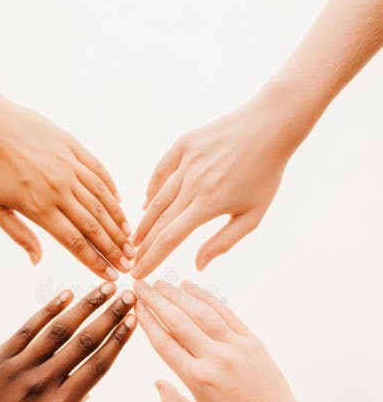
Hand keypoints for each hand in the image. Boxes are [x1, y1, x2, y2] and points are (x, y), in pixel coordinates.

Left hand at [0, 92, 133, 278]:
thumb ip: (19, 235)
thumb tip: (37, 261)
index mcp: (38, 206)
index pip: (75, 241)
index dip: (95, 261)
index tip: (110, 275)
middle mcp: (58, 188)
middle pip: (94, 224)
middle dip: (114, 247)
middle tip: (129, 264)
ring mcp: (68, 166)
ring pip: (101, 199)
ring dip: (118, 223)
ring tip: (130, 240)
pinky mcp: (72, 147)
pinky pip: (99, 171)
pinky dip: (112, 190)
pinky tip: (121, 205)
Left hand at [0, 283, 135, 401]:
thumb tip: (89, 388)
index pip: (97, 366)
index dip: (118, 341)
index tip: (134, 321)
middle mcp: (44, 384)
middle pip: (84, 343)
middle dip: (110, 316)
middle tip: (128, 295)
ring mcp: (21, 369)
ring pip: (60, 330)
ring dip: (86, 306)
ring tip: (104, 288)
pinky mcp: (0, 358)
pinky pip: (29, 329)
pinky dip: (49, 310)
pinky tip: (66, 295)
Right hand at [132, 91, 301, 277]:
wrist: (270, 127)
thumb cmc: (265, 174)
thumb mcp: (252, 216)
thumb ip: (223, 242)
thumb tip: (197, 265)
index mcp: (209, 205)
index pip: (169, 239)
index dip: (151, 259)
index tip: (139, 274)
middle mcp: (192, 183)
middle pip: (158, 221)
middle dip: (142, 246)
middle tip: (131, 262)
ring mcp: (186, 162)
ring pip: (156, 198)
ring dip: (144, 222)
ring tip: (135, 239)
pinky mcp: (184, 144)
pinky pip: (161, 171)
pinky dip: (151, 189)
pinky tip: (146, 204)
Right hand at [134, 279, 302, 401]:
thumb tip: (157, 381)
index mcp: (198, 380)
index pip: (165, 344)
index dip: (148, 321)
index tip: (136, 306)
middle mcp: (216, 359)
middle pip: (179, 322)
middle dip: (156, 301)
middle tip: (140, 285)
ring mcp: (236, 347)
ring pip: (202, 312)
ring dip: (178, 294)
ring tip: (160, 283)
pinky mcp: (252, 341)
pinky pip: (226, 313)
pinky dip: (207, 297)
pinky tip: (190, 287)